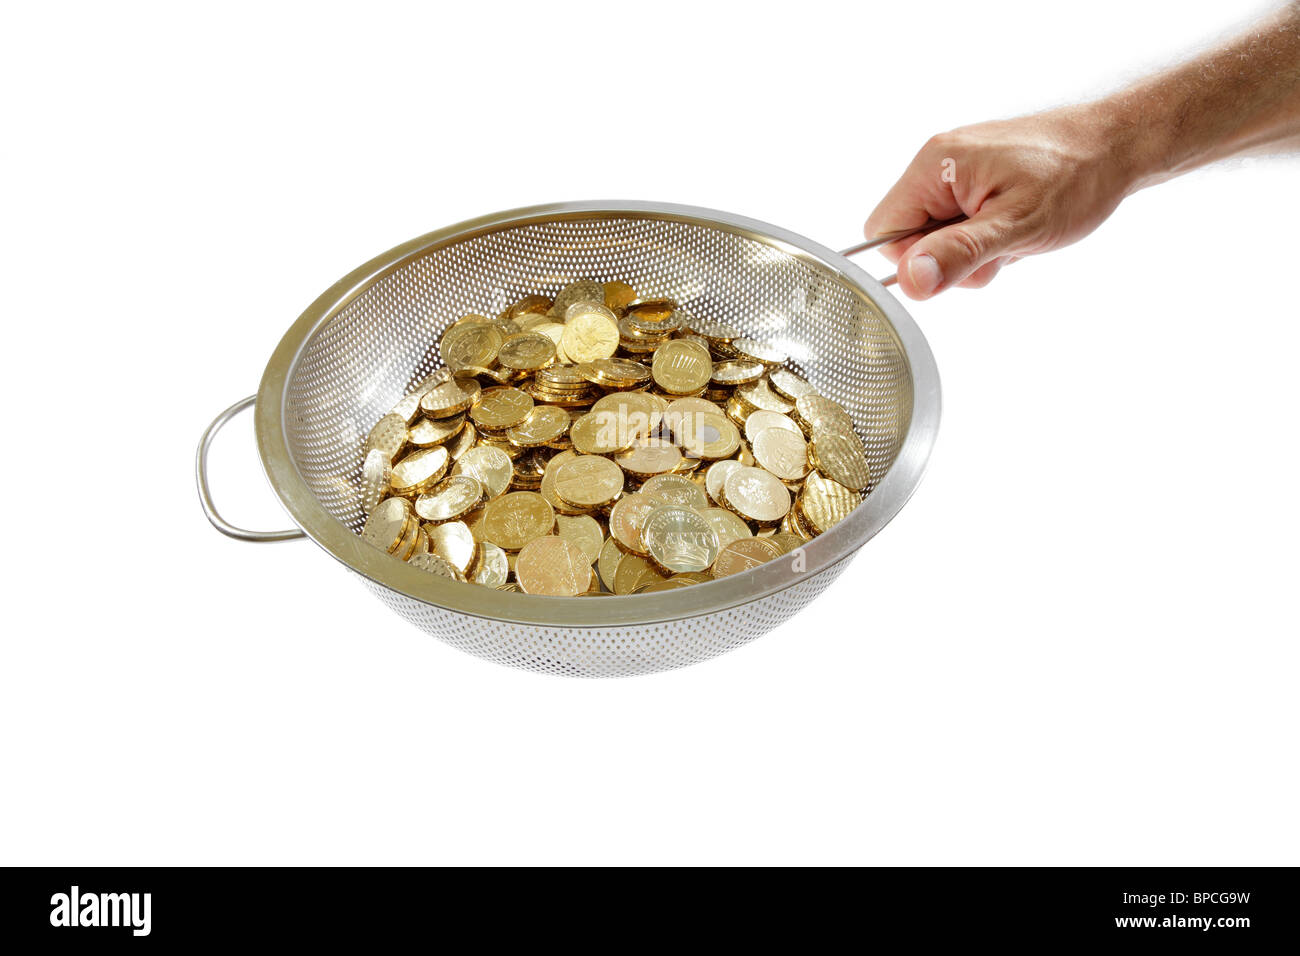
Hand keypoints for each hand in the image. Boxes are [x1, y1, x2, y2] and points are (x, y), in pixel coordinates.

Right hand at [864, 107, 1135, 298]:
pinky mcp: (974, 181)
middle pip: (907, 236)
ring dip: (971, 251)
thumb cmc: (1075, 177)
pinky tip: (1014, 228)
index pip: (883, 231)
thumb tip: (911, 281)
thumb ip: (958, 253)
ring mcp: (956, 171)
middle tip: (996, 249)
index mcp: (935, 165)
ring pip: (935, 236)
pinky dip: (983, 238)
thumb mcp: (1016, 226)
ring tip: (1013, 236)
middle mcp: (937, 163)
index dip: (915, 259)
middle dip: (948, 258)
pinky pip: (957, 224)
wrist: (1118, 145)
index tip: (962, 258)